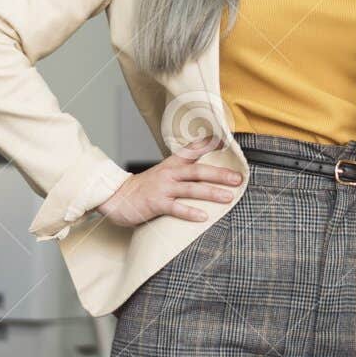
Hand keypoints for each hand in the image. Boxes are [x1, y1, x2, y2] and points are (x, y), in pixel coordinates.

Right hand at [96, 135, 242, 225]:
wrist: (116, 198)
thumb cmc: (144, 188)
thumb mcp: (164, 173)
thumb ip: (183, 169)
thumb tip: (206, 167)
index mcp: (172, 165)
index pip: (192, 150)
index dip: (209, 144)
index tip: (226, 139)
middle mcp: (169, 174)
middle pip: (198, 171)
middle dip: (220, 174)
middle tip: (238, 178)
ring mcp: (163, 189)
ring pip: (191, 189)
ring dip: (211, 192)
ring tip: (228, 197)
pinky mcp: (156, 204)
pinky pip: (175, 208)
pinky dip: (190, 212)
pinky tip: (203, 216)